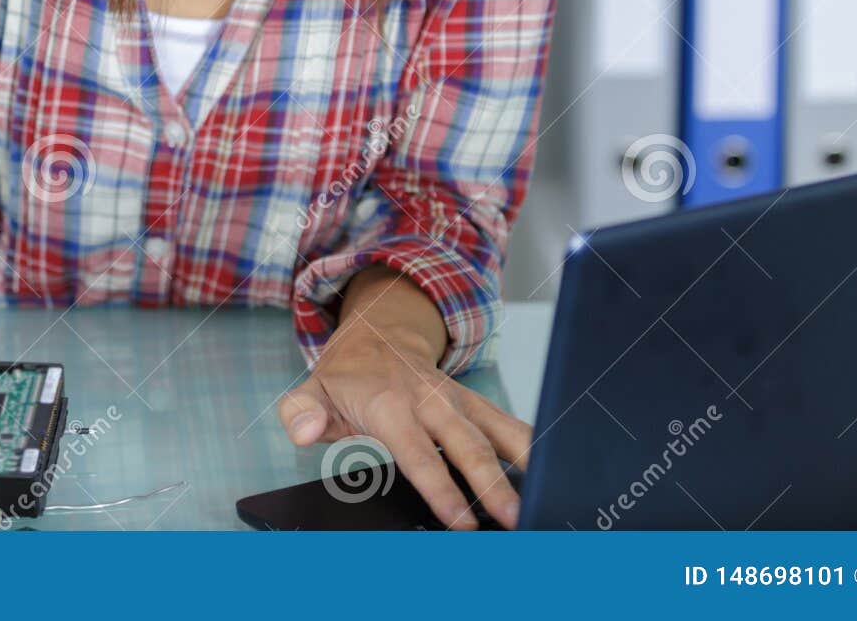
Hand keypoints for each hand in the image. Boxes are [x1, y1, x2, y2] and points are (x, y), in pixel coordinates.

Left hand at [277, 318, 531, 529]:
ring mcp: (458, 399)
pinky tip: (554, 471)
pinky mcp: (477, 403)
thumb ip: (302, 412)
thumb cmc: (347, 375)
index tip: (460, 521)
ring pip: (499, 430)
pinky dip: (532, 447)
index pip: (417, 453)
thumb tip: (302, 432)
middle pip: (468, 444)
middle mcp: (431, 399)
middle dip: (493, 483)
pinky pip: (509, 424)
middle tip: (515, 519)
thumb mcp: (312, 389)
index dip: (440, 488)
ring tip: (548, 496)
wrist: (377, 333)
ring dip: (525, 463)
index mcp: (390, 403)